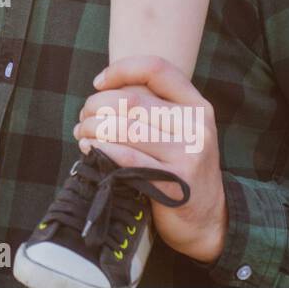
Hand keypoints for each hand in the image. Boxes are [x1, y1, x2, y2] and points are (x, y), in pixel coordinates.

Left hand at [71, 55, 226, 263]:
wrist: (207, 219)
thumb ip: (152, 107)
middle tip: (83, 116)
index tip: (98, 83)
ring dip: (92, 128)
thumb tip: (100, 90)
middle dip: (96, 105)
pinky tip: (89, 148)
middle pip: (132, 100)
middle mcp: (196, 126)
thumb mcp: (180, 131)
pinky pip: (126, 158)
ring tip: (81, 132)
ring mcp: (188, 155)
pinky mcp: (175, 183)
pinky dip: (100, 149)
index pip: (156, 68)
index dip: (121, 70)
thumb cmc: (179, 167)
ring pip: (125, 128)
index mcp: (198, 106)